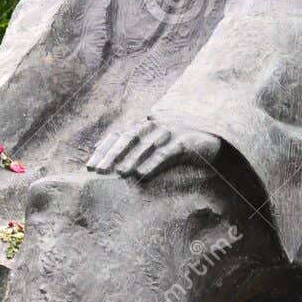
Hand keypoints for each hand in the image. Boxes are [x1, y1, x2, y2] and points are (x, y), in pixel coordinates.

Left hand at [86, 121, 219, 181]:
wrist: (211, 139)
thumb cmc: (177, 145)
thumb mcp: (154, 146)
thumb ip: (133, 151)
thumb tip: (107, 163)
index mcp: (142, 126)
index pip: (117, 136)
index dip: (103, 150)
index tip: (90, 167)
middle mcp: (153, 125)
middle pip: (127, 137)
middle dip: (111, 154)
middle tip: (98, 171)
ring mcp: (169, 132)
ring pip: (145, 144)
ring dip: (131, 159)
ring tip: (119, 173)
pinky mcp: (184, 141)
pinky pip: (166, 152)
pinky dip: (153, 163)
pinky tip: (142, 175)